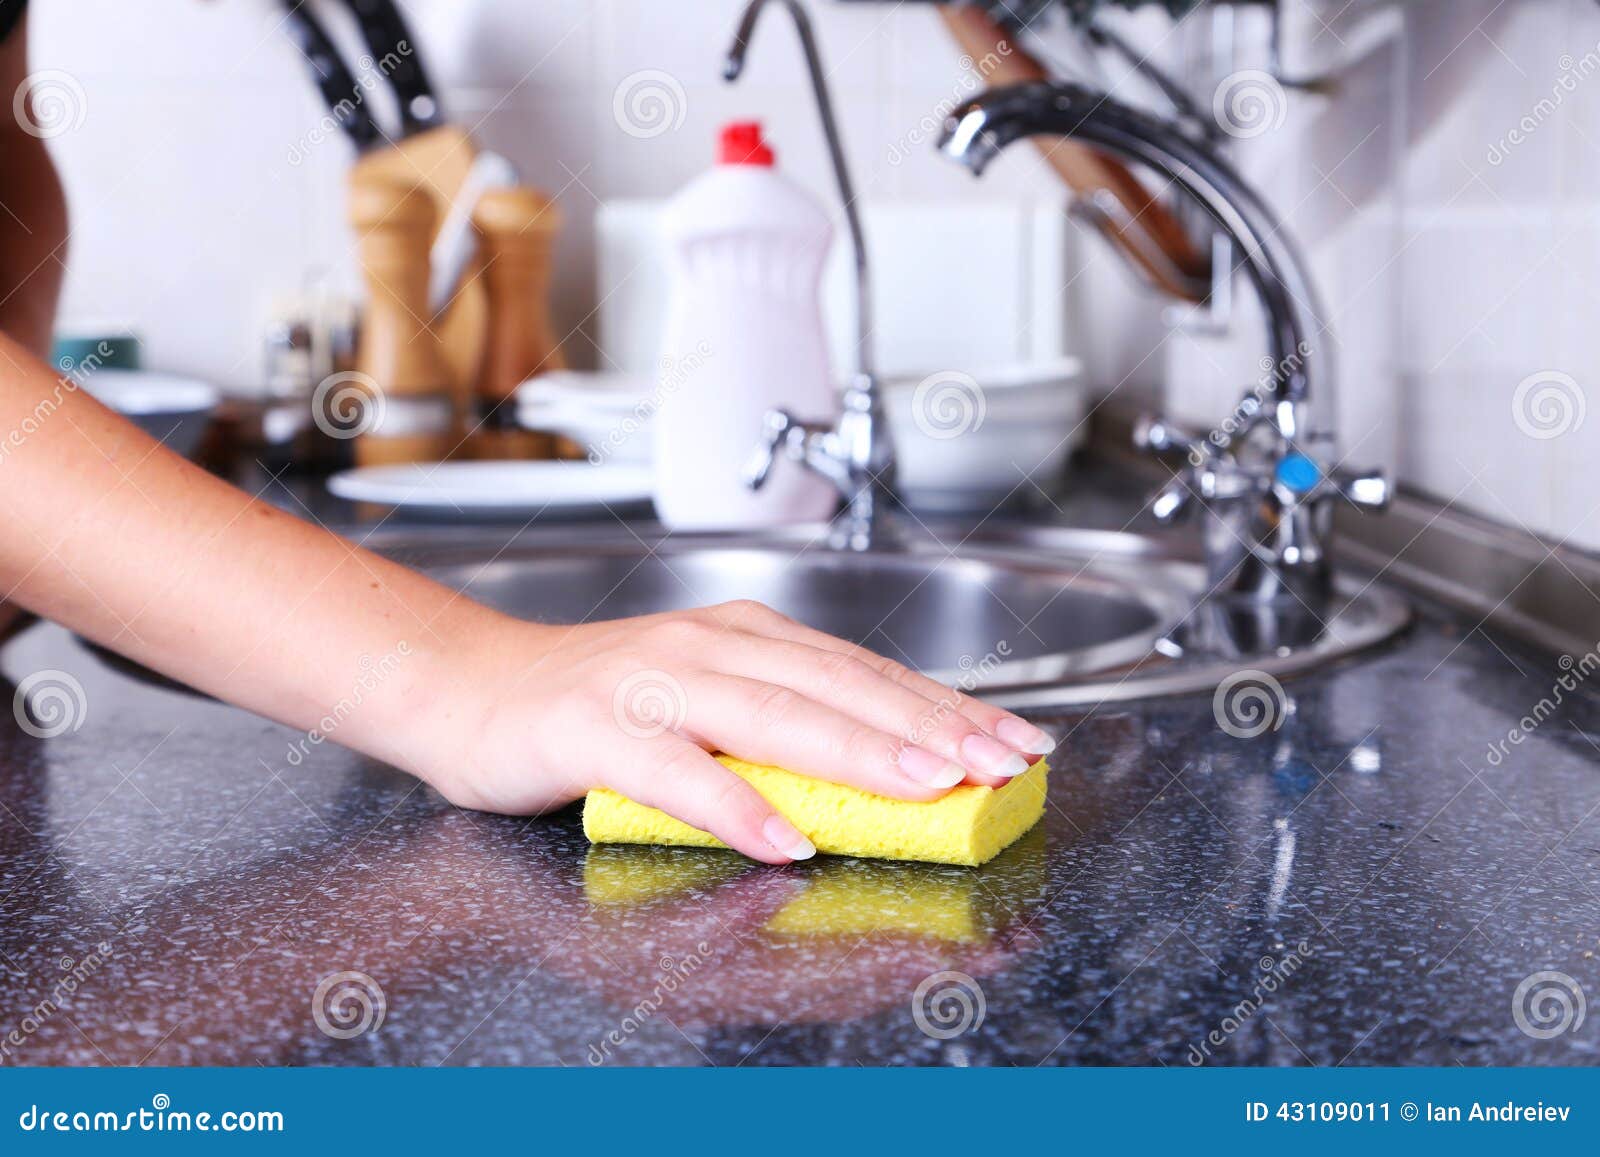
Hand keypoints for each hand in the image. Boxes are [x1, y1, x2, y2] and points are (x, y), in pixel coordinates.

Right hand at [419, 600, 1055, 863]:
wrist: (471, 687)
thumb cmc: (597, 703)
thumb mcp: (706, 699)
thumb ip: (783, 724)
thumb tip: (890, 767)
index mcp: (747, 635)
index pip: (865, 671)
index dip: (946, 705)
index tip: (1016, 740)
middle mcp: (710, 645)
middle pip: (837, 685)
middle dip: (929, 726)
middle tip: (1000, 764)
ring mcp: (653, 684)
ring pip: (773, 716)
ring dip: (858, 751)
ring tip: (929, 785)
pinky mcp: (596, 730)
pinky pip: (677, 774)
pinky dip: (735, 806)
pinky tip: (785, 840)